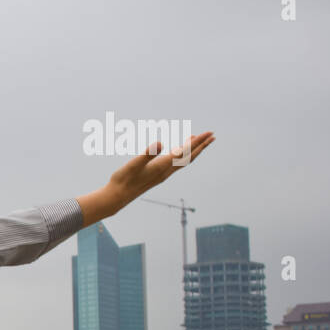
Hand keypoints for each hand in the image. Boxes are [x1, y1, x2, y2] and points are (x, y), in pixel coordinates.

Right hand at [77, 132, 214, 225]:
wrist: (117, 197)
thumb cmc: (123, 179)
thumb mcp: (134, 164)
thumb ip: (147, 153)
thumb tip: (159, 143)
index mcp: (163, 165)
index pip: (185, 151)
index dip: (198, 141)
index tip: (209, 133)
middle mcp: (166, 171)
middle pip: (189, 157)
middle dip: (201, 146)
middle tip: (212, 136)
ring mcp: (162, 174)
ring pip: (183, 161)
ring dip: (193, 151)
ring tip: (197, 140)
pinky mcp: (157, 176)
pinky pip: (175, 164)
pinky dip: (181, 156)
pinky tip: (178, 152)